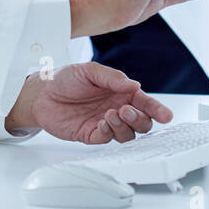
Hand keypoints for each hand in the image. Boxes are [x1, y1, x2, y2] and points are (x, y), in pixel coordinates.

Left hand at [5, 62, 173, 142]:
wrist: (41, 92)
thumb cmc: (66, 78)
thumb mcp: (90, 70)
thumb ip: (112, 78)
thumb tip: (134, 85)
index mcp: (121, 93)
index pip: (145, 103)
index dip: (157, 110)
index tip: (166, 116)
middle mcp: (116, 109)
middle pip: (141, 122)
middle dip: (140, 118)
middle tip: (126, 109)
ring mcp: (105, 123)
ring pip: (128, 134)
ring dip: (124, 126)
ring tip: (112, 114)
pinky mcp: (91, 134)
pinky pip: (107, 139)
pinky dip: (108, 132)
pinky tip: (102, 122)